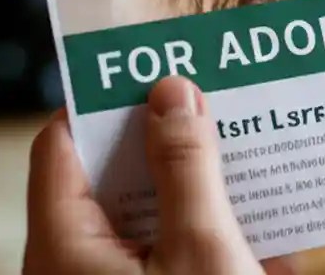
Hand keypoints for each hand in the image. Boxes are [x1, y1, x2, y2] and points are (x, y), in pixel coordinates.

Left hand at [24, 76, 292, 274]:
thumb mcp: (202, 248)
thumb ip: (187, 165)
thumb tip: (172, 91)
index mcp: (64, 246)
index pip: (60, 143)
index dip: (104, 100)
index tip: (155, 69)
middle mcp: (73, 264)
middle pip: (109, 177)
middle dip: (165, 138)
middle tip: (211, 101)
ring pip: (146, 217)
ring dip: (197, 188)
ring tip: (248, 153)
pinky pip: (168, 253)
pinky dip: (207, 235)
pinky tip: (264, 226)